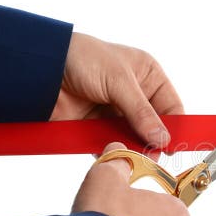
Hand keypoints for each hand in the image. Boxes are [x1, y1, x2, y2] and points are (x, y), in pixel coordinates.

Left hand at [51, 32, 182, 148]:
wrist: (39, 67)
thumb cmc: (82, 58)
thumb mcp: (119, 81)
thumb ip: (142, 112)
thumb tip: (162, 138)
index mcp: (147, 75)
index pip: (172, 106)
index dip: (175, 126)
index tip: (175, 145)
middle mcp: (135, 94)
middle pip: (154, 126)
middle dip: (153, 141)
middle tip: (153, 156)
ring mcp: (115, 111)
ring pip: (133, 137)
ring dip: (133, 148)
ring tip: (133, 158)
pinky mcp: (96, 126)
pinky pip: (111, 143)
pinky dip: (113, 151)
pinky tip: (115, 155)